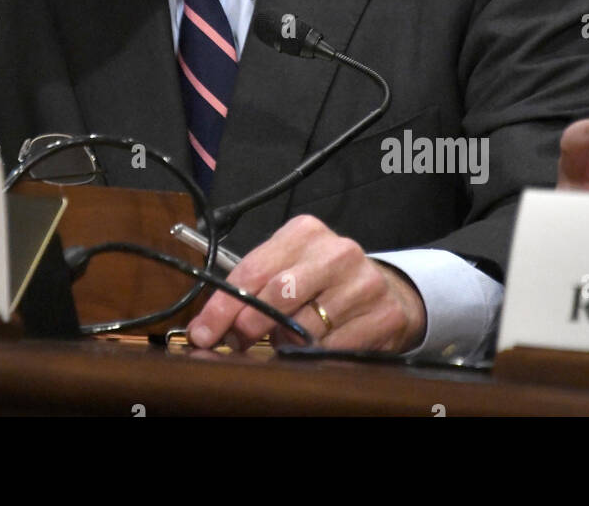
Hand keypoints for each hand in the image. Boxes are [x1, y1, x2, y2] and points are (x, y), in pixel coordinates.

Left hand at [187, 215, 426, 352]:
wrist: (386, 291)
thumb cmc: (322, 280)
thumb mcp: (286, 268)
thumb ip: (250, 288)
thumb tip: (206, 326)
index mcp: (305, 232)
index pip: (253, 269)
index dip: (223, 306)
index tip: (202, 333)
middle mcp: (337, 252)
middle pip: (278, 295)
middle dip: (249, 325)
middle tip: (239, 342)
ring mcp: (363, 283)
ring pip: (305, 328)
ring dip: (285, 343)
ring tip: (285, 341)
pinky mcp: (383, 316)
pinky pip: (333, 349)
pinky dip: (315, 356)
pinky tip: (313, 349)